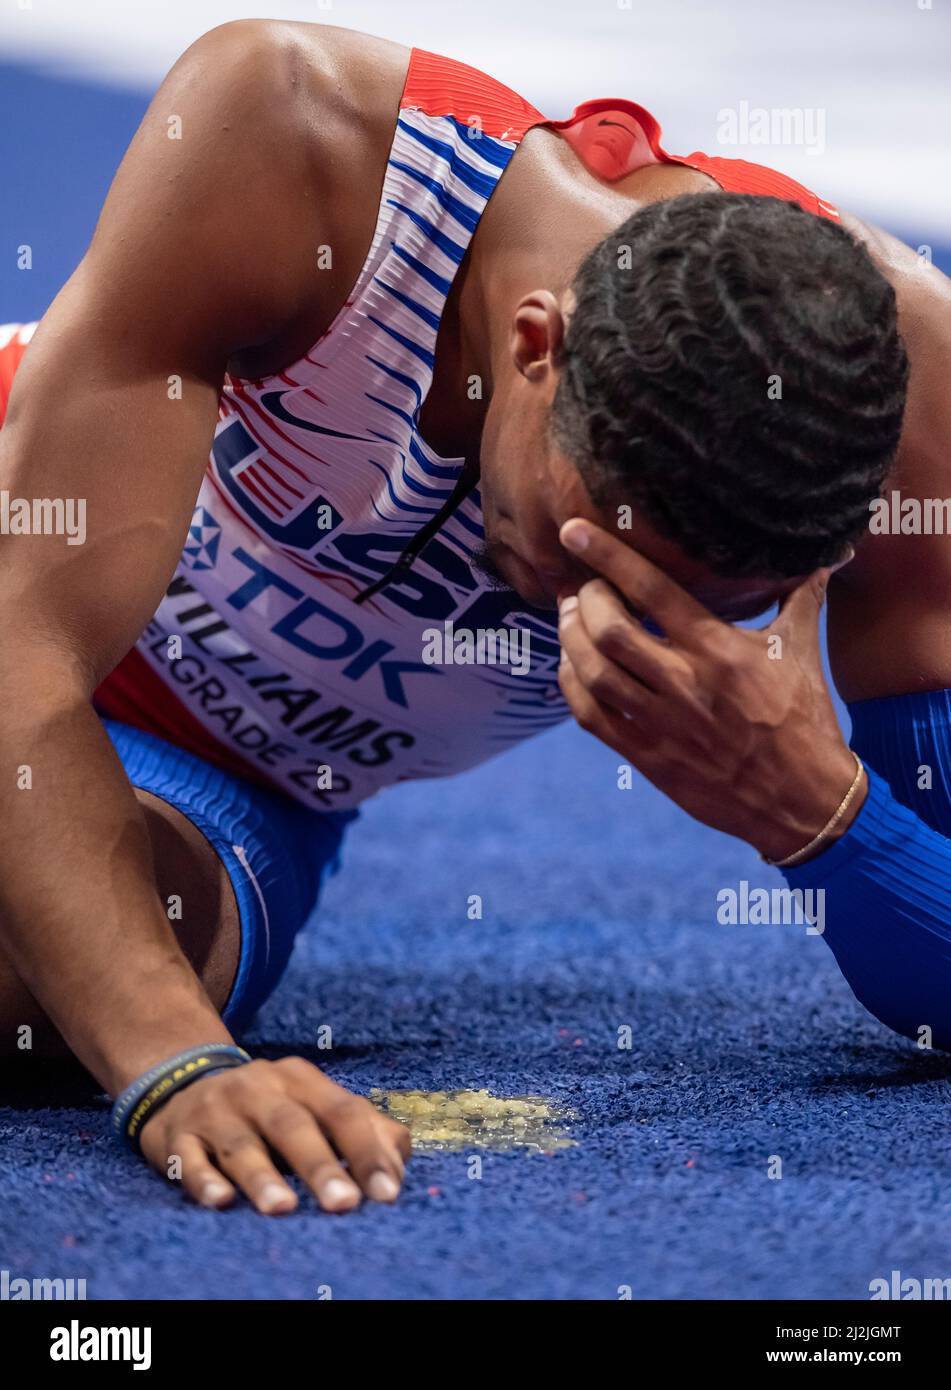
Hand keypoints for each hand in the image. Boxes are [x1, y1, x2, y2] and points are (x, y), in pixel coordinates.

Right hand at [139, 1055, 410, 1213]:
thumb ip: (363, 1130)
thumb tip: (399, 1168)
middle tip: (344, 1204)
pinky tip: (220, 1202)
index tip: (388, 1193)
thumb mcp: (314, 1104)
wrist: (182, 1079)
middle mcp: (259, 1088)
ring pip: (240, 1144)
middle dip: (320, 1166)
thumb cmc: (269, 1107)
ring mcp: (216, 1110)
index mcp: (302, 1080)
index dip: (367, 1152)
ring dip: (262, 1177)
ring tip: (283, 1208)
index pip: (343, 1112)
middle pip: (293, 1126)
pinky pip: (189, 1158)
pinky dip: (204, 1180)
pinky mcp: (178, 1135)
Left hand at [556, 519, 865, 861]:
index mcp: (718, 648)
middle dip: (585, 599)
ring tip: (570, 618)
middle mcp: (684, 681)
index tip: (573, 532)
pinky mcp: (648, 756)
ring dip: (570, 639)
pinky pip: (591, 716)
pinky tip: (573, 667)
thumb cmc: (804, 720)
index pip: (652, 590)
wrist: (803, 801)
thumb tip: (824, 556)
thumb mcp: (803, 652)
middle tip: (583, 588)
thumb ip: (802, 598)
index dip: (606, 557)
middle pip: (608, 629)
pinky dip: (572, 686)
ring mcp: (661, 722)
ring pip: (593, 671)